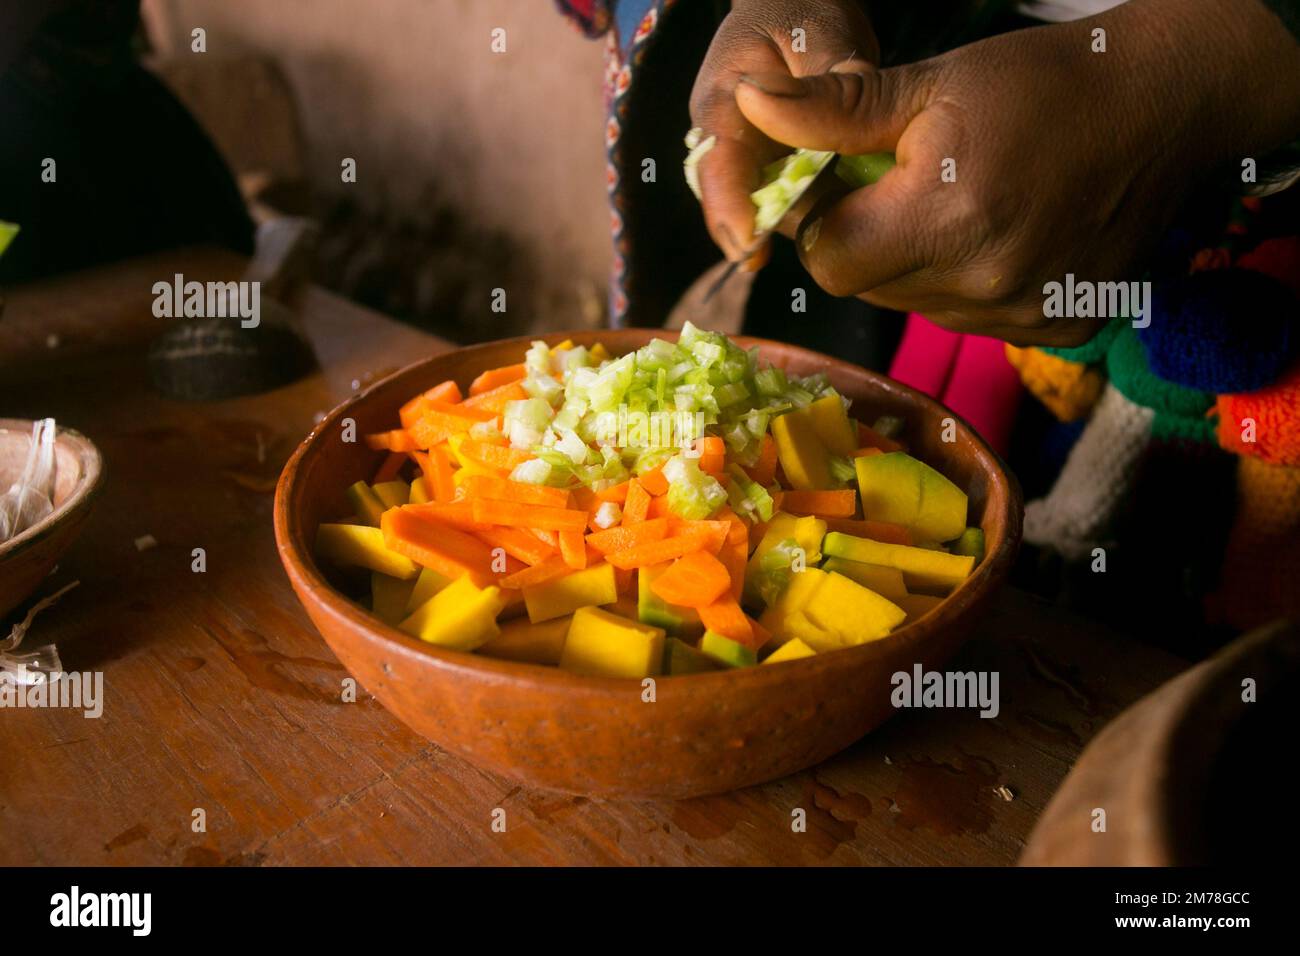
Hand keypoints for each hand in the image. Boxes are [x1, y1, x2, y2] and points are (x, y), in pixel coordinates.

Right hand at [689, 0, 878, 268]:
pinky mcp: (761, 164)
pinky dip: (797, 213)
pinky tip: (828, 226)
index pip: (717, 163)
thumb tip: (808, 119)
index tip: (748, 245)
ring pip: (749, 204)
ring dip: (776, 226)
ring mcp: (739, 152)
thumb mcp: (822, 34)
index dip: (728, 209)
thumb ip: (827, 80)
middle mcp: (721, 133)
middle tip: (765, 261)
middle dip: (745, 232)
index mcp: (723, 99)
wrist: (793, 9)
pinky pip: (774, 197)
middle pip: (724, 197)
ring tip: (811, 244)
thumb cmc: (805, 15)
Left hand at [733, 0, 1299, 345]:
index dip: (823, 221)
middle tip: (898, 186)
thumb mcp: (929, 83)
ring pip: (918, 307)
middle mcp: (985, 283)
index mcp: (945, 219)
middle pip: (871, 288)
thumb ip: (830, 112)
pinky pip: (974, 320)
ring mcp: (1026, 314)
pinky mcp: (1060, 326)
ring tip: (955, 204)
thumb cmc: (1041, 82)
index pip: (829, 262)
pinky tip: (1000, 233)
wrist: (1164, 103)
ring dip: (915, 264)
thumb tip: (749, 106)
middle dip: (866, 240)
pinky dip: (967, 283)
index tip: (844, 182)